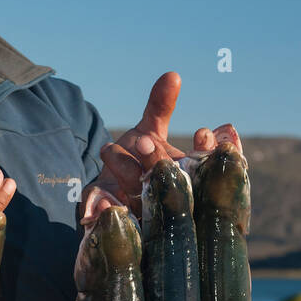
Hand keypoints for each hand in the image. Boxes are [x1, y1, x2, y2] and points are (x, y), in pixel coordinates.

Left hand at [78, 71, 243, 224]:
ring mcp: (144, 215)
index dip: (206, 151)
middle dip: (157, 159)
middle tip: (143, 140)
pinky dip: (100, 208)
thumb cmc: (137, 158)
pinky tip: (94, 202)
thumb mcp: (149, 129)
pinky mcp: (114, 225)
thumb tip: (172, 75)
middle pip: (170, 182)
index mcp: (185, 177)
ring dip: (125, 172)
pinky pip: (108, 218)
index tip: (202, 133)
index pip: (205, 166)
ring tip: (108, 148)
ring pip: (139, 196)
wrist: (108, 191)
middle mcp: (170, 199)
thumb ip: (160, 106)